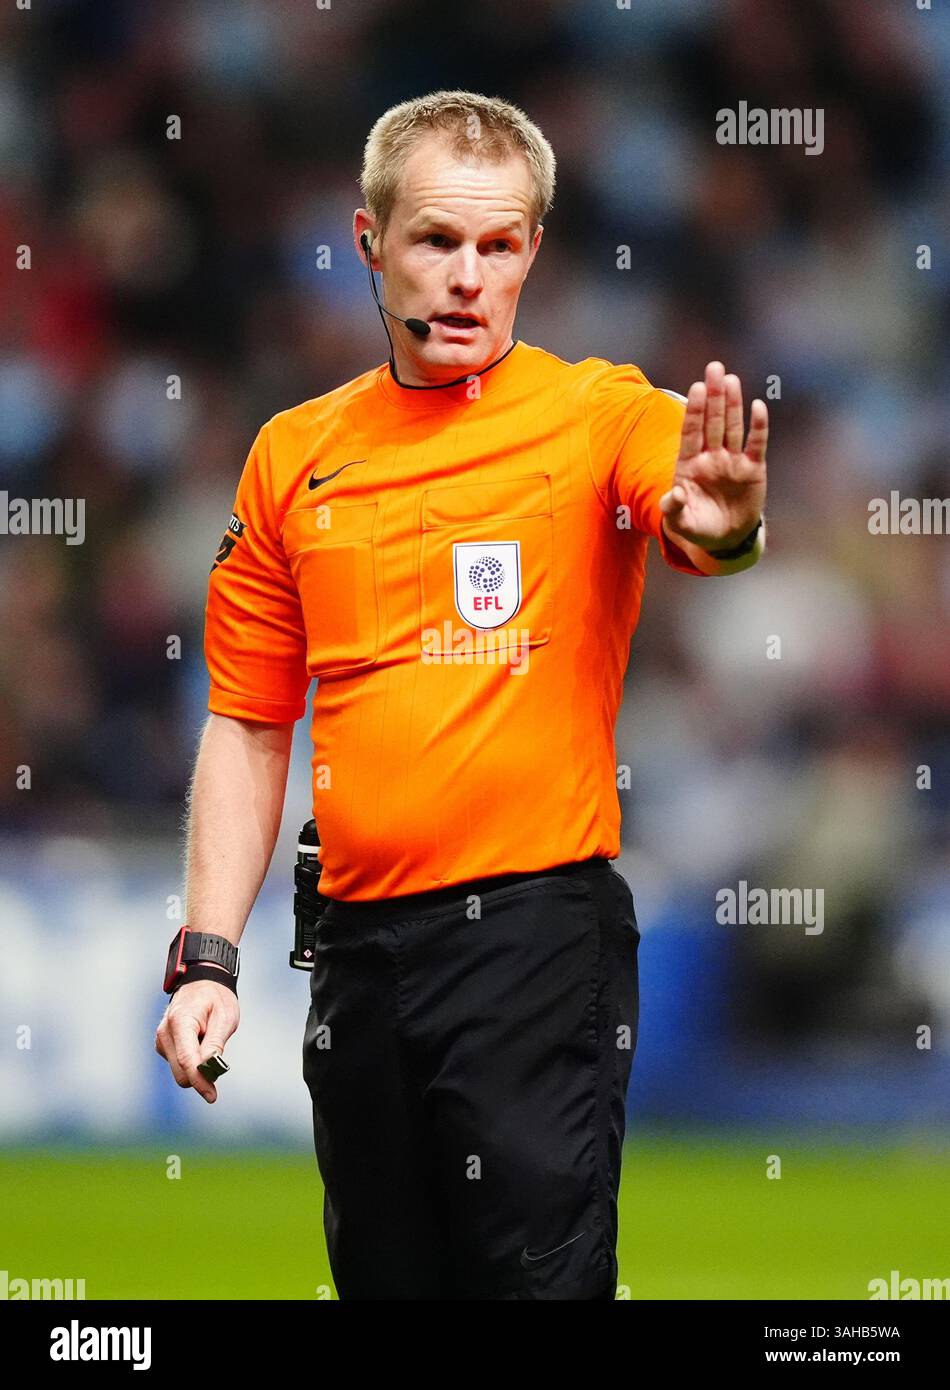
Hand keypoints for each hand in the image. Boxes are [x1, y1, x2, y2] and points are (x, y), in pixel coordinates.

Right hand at [155, 978, 238, 1103]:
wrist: (202, 983)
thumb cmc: (216, 998)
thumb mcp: (224, 1017)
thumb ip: (215, 1044)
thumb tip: (209, 1071)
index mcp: (180, 1022)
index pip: (187, 1060)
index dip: (200, 1081)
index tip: (212, 1096)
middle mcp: (165, 1033)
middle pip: (181, 1073)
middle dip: (201, 1076)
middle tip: (220, 1060)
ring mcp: (161, 1041)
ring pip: (180, 1072)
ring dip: (197, 1067)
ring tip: (208, 1040)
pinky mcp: (163, 1047)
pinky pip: (179, 1066)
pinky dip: (192, 1062)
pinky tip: (199, 1042)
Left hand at [659, 361, 767, 550]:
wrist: (724, 538)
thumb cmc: (697, 526)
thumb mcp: (680, 522)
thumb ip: (673, 508)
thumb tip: (672, 495)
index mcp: (689, 464)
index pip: (691, 431)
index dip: (694, 410)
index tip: (696, 387)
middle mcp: (711, 456)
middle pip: (712, 421)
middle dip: (713, 396)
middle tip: (714, 367)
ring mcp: (732, 461)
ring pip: (733, 427)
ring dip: (733, 404)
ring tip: (731, 380)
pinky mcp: (753, 470)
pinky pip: (756, 445)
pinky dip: (758, 427)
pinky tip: (758, 406)